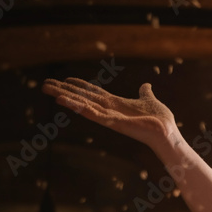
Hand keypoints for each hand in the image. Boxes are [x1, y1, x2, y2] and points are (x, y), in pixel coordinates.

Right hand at [42, 78, 177, 150]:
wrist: (167, 132)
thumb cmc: (160, 119)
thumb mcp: (150, 100)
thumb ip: (145, 93)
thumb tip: (146, 85)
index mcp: (116, 104)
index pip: (93, 92)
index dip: (80, 85)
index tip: (66, 79)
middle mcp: (108, 110)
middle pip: (82, 97)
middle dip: (64, 90)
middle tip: (45, 84)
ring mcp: (108, 116)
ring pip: (81, 104)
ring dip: (64, 96)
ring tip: (47, 90)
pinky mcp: (111, 122)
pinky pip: (91, 113)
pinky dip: (76, 106)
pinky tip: (62, 100)